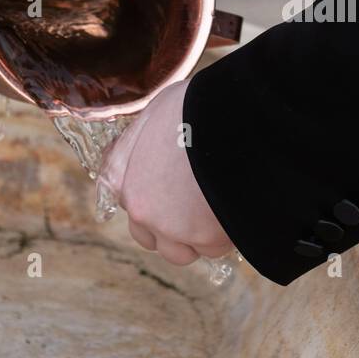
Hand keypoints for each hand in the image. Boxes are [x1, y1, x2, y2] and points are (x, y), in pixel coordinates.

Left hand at [99, 79, 232, 265]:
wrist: (234, 118)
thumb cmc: (197, 106)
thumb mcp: (157, 112)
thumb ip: (144, 140)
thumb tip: (147, 147)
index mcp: (122, 176)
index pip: (129, 201)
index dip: (153, 194)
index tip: (173, 187)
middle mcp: (140, 209)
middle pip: (149, 236)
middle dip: (169, 225)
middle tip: (197, 201)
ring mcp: (172, 227)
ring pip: (181, 251)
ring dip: (196, 236)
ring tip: (219, 206)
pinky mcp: (206, 238)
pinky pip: (215, 248)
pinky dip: (226, 234)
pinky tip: (236, 207)